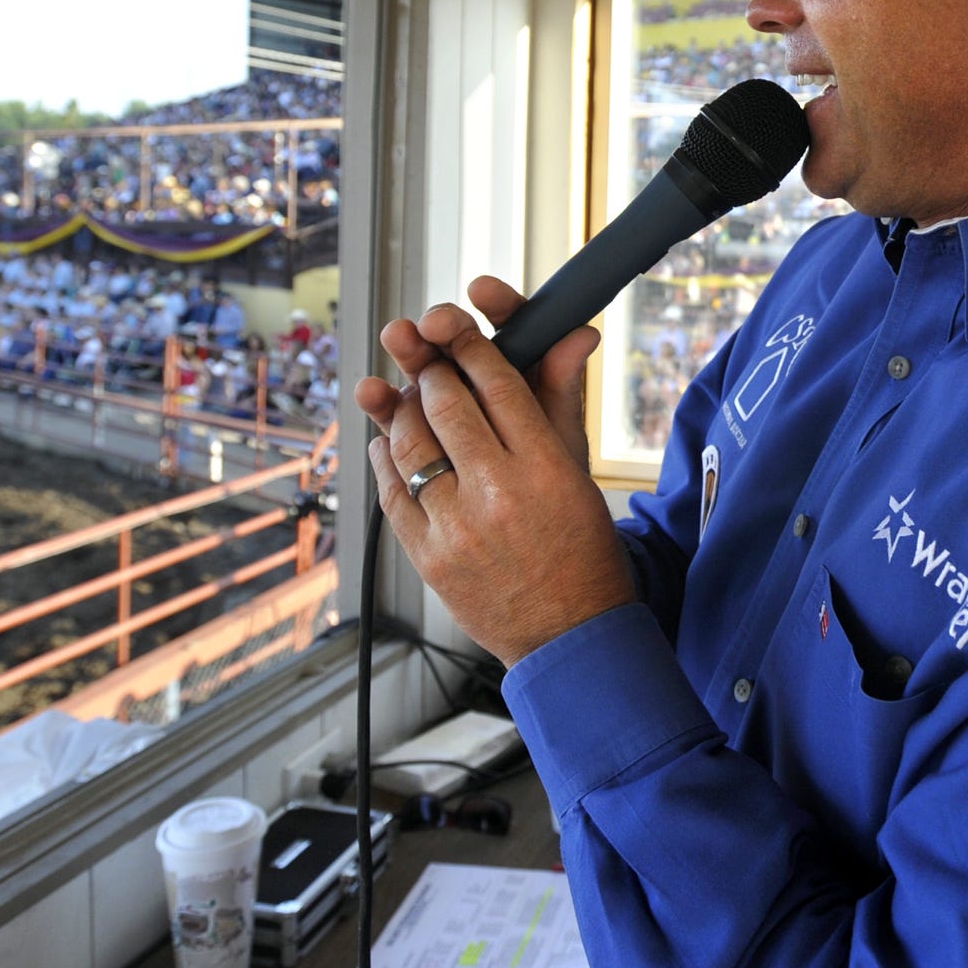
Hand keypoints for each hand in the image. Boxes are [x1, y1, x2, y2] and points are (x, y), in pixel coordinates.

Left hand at [355, 279, 630, 665]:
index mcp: (545, 466)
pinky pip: (390, 489)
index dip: (470, 346)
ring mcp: (456, 527)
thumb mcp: (579, 471)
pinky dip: (385, 457)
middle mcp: (498, 493)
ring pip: (409, 440)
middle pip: (445, 402)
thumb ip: (562, 398)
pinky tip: (390, 443)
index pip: (497, 381)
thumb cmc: (582, 550)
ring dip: (403, 409)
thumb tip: (574, 332)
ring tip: (411, 399)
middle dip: (431, 371)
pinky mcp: (426, 556)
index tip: (456, 331)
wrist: (568, 635)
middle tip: (429, 361)